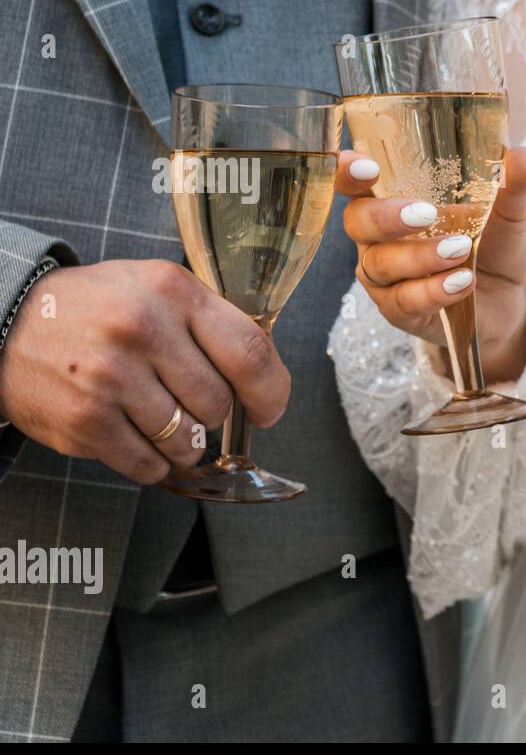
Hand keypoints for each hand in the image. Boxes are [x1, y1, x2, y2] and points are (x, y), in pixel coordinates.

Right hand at [0, 260, 290, 483]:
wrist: (6, 323)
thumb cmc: (98, 310)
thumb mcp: (156, 289)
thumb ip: (210, 323)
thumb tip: (265, 380)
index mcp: (173, 291)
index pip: (250, 352)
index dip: (271, 392)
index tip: (268, 410)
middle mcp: (142, 329)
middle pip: (219, 403)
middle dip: (213, 415)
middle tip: (186, 402)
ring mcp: (110, 376)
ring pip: (188, 441)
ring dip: (183, 444)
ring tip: (158, 420)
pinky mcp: (84, 420)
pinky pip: (148, 465)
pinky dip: (152, 463)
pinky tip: (135, 438)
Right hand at [337, 147, 525, 383]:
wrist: (510, 300)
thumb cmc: (495, 244)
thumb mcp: (510, 210)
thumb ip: (515, 182)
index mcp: (394, 199)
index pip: (355, 181)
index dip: (348, 172)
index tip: (366, 166)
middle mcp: (379, 237)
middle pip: (358, 221)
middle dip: (386, 216)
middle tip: (426, 214)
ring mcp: (387, 276)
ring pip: (381, 264)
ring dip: (420, 256)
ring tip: (461, 249)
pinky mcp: (401, 311)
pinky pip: (403, 302)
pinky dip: (432, 291)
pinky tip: (462, 282)